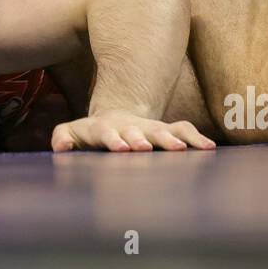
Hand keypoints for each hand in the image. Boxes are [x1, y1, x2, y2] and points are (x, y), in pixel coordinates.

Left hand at [51, 112, 215, 151]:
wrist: (119, 119)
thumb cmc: (94, 133)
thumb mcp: (75, 133)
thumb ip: (64, 136)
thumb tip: (59, 146)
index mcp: (106, 128)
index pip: (108, 133)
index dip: (115, 139)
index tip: (122, 148)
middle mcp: (131, 126)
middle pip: (138, 131)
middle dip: (142, 139)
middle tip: (146, 147)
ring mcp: (150, 128)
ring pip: (163, 130)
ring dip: (172, 139)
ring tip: (182, 149)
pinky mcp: (167, 132)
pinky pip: (184, 130)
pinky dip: (196, 138)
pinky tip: (208, 148)